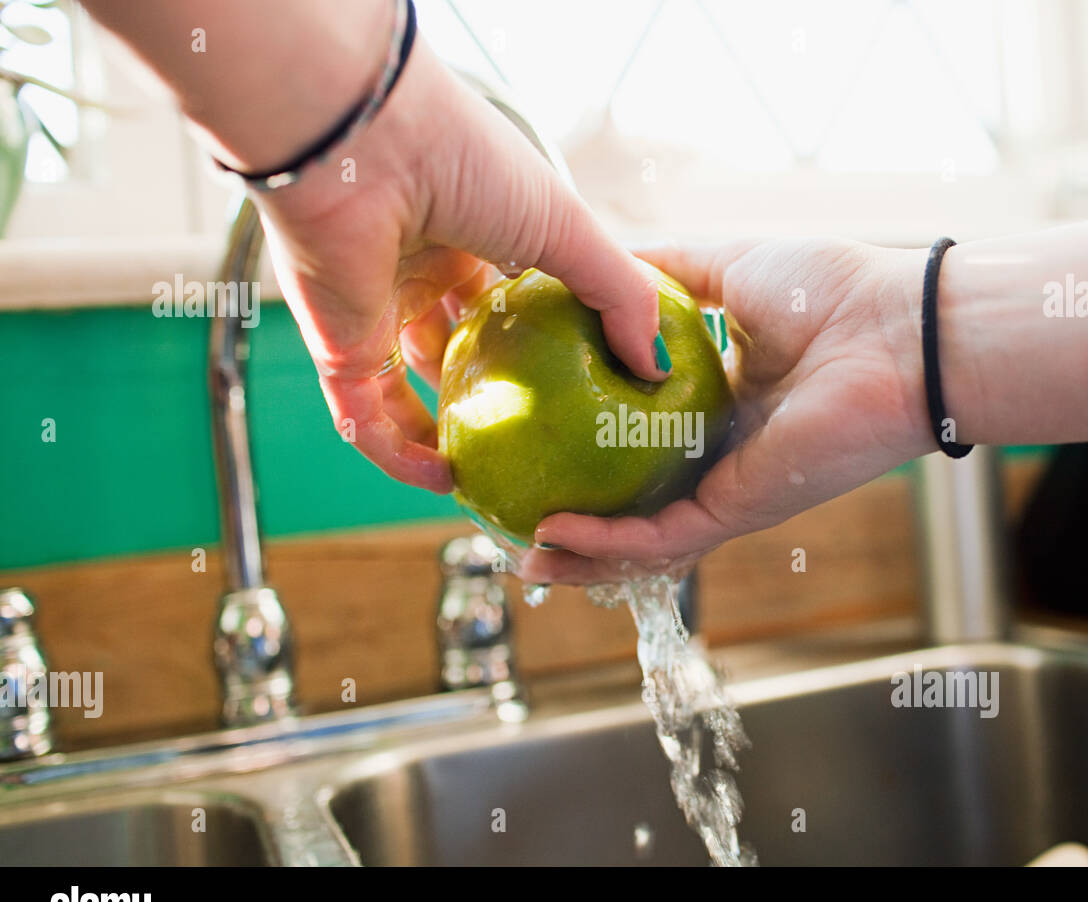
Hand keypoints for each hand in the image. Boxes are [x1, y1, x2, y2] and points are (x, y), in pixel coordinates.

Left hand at [250, 42, 662, 491]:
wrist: (362, 144)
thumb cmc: (468, 165)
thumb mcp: (568, 228)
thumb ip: (619, 295)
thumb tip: (657, 365)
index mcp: (472, 236)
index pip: (507, 303)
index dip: (540, 346)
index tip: (579, 392)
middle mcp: (421, 274)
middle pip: (459, 351)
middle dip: (494, 397)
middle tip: (536, 447)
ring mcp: (377, 312)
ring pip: (410, 393)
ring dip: (446, 439)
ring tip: (490, 478)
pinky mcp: (338, 346)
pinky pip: (369, 418)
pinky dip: (400, 456)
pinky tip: (442, 480)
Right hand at [519, 238, 936, 583]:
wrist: (897, 330)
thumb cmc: (831, 289)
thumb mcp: (725, 264)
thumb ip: (662, 267)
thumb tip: (598, 256)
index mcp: (716, 400)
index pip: (637, 436)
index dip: (583, 443)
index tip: (527, 434)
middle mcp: (718, 452)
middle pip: (635, 500)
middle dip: (578, 520)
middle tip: (513, 515)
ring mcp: (729, 486)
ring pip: (643, 540)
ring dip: (583, 555)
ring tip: (523, 555)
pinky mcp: (741, 508)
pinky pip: (663, 538)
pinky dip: (609, 544)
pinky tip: (556, 536)